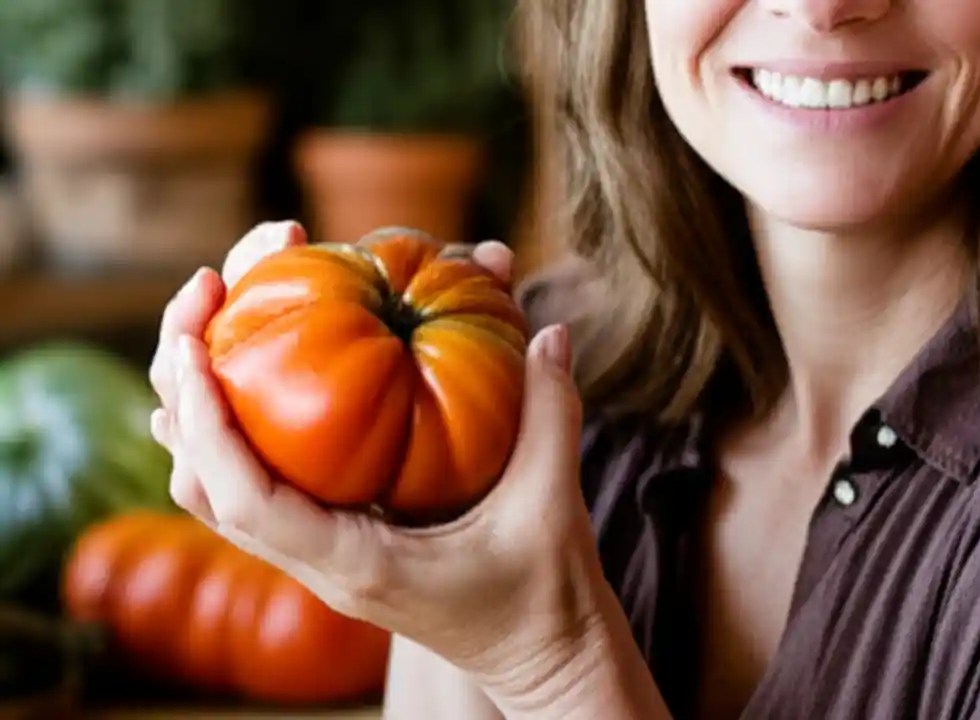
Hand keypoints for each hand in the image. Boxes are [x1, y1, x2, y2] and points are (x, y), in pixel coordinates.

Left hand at [147, 222, 645, 714]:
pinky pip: (251, 479)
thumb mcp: (553, 506)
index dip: (208, 420)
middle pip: (202, 481)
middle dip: (182, 384)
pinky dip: (231, 421)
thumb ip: (552, 416)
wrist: (536, 649)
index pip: (247, 500)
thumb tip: (548, 331)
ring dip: (195, 401)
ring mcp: (315, 552)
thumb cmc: (543, 593)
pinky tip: (246, 361)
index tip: (192, 341)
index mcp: (357, 563)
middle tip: (207, 285)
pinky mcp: (328, 534)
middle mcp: (317, 562)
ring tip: (210, 312)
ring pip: (213, 483)